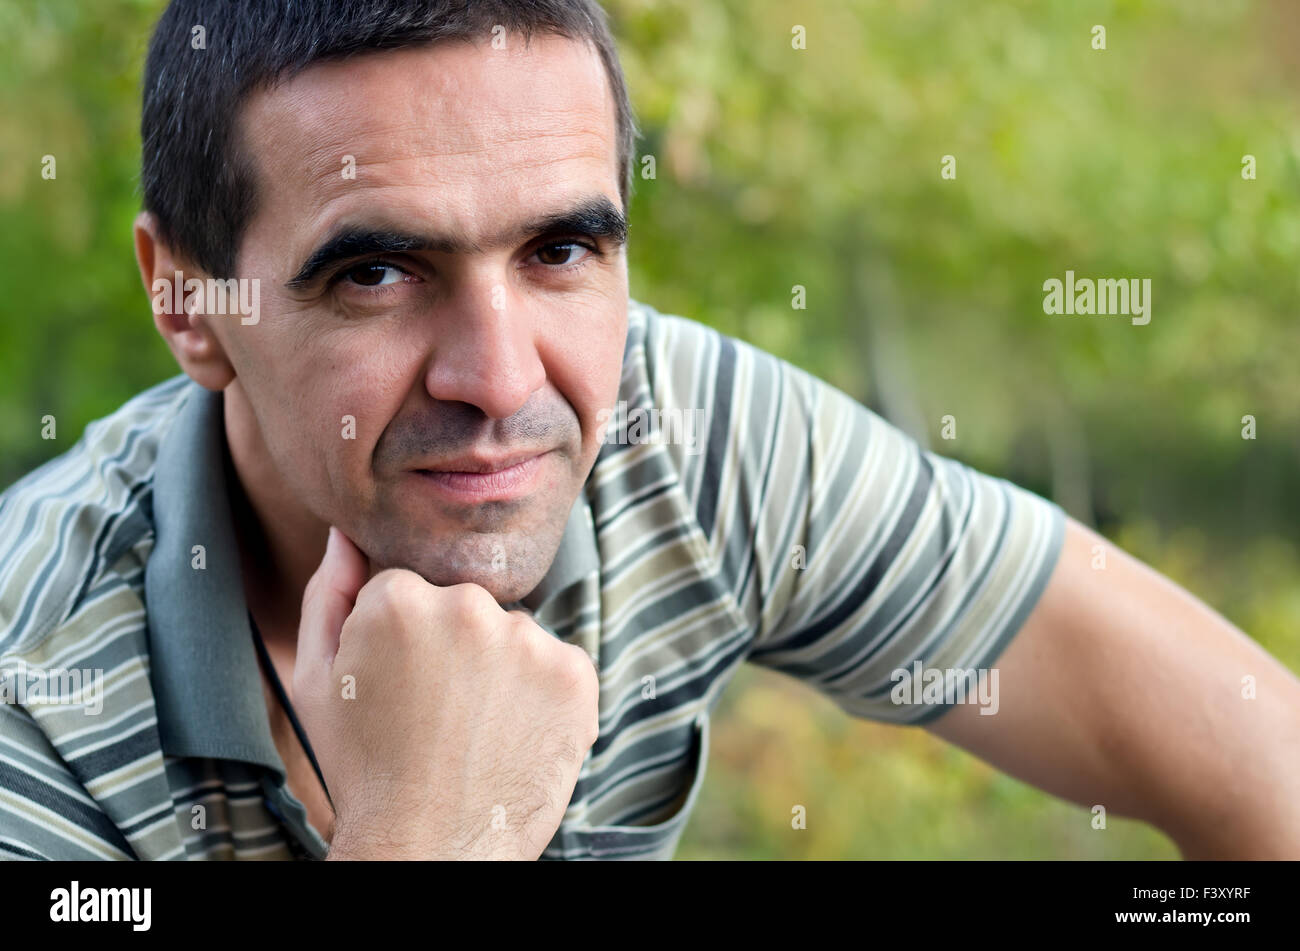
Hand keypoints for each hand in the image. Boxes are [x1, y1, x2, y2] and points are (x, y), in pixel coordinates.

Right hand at [293, 527, 599, 859]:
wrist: (429, 848)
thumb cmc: (365, 767)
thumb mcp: (317, 680)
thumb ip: (330, 592)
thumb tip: (346, 534)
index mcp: (399, 598)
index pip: (410, 589)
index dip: (402, 642)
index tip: (398, 687)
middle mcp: (469, 606)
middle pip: (466, 606)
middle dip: (454, 647)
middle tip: (437, 712)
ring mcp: (528, 639)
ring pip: (513, 634)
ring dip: (500, 668)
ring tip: (474, 729)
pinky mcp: (574, 673)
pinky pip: (557, 662)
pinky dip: (541, 693)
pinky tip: (511, 734)